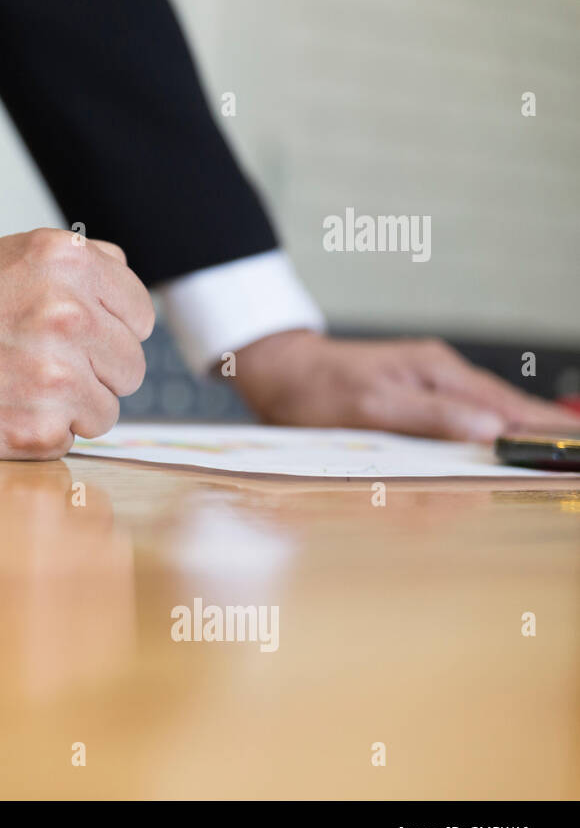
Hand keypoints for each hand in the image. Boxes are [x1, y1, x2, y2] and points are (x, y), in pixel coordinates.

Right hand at [0, 229, 153, 458]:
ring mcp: (55, 376)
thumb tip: (132, 294)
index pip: (139, 315)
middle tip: (34, 366)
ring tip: (15, 389)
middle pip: (130, 366)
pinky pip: (71, 440)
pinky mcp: (37, 430)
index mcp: (67, 261)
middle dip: (91, 371)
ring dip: (69, 408)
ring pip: (106, 410)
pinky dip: (40, 434)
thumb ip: (83, 268)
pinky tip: (0, 412)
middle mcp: (68, 313)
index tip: (68, 337)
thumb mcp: (13, 256)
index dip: (107, 330)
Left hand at [231, 330, 579, 441]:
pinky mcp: (411, 398)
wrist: (277, 370)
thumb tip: (490, 428)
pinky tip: (495, 446)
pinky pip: (458, 418)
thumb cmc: (314, 388)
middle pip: (505, 408)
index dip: (544, 429)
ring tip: (549, 453)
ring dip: (516, 434)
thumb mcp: (368, 405)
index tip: (572, 448)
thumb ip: (429, 416)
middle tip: (569, 457)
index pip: (507, 405)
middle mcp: (439, 374)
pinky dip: (482, 433)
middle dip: (541, 432)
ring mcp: (426, 384)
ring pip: (485, 413)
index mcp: (437, 372)